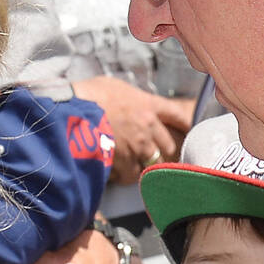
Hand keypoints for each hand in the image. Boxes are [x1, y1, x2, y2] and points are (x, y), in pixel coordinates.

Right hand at [71, 78, 194, 182]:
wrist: (74, 111)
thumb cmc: (89, 95)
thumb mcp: (113, 86)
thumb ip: (128, 98)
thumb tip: (126, 104)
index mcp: (148, 104)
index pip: (177, 115)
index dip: (186, 125)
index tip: (189, 131)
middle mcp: (148, 125)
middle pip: (169, 145)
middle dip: (163, 151)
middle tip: (155, 154)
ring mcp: (138, 144)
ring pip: (153, 162)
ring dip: (146, 165)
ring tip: (135, 167)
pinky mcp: (125, 160)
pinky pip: (133, 174)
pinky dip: (127, 176)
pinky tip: (118, 173)